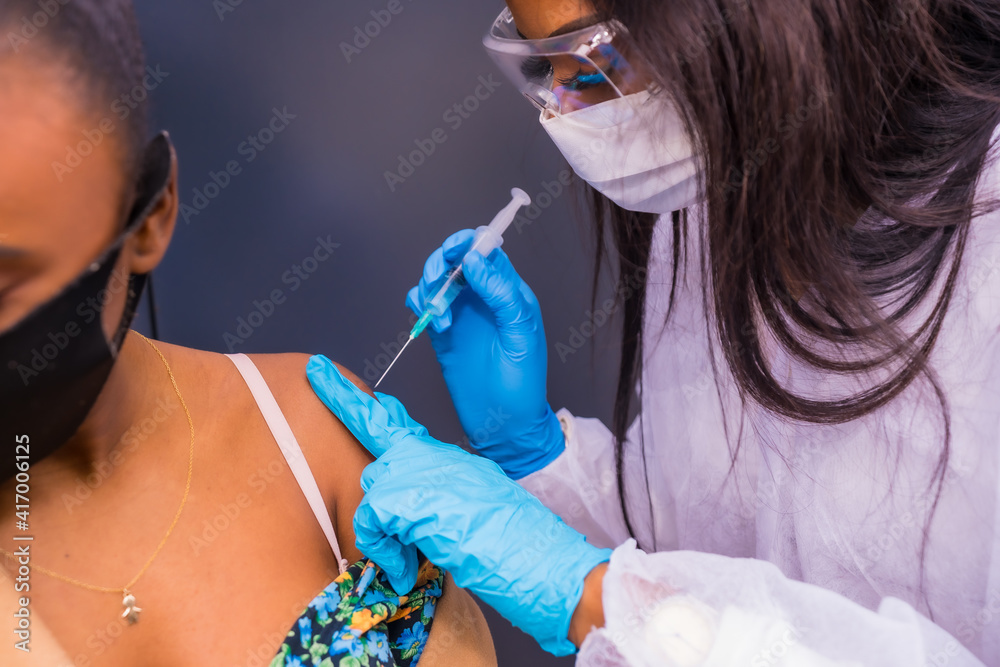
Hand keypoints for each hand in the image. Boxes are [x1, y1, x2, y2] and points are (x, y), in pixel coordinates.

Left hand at [306, 355, 611, 655]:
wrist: (542, 558)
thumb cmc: (514, 545)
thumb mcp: (470, 511)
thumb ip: (436, 500)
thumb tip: (409, 515)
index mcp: (448, 460)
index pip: (398, 422)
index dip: (359, 400)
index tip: (325, 372)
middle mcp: (434, 455)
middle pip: (377, 446)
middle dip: (347, 409)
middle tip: (315, 369)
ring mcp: (422, 470)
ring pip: (372, 484)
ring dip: (381, 528)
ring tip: (406, 557)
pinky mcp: (410, 495)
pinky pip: (370, 519)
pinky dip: (381, 550)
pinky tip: (404, 569)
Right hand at [405, 230, 563, 478]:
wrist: (505, 426)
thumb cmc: (523, 385)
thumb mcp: (521, 334)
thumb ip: (502, 294)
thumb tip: (477, 259)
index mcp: (509, 292)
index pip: (487, 250)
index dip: (469, 241)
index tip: (456, 250)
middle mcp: (484, 298)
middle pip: (455, 260)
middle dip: (441, 264)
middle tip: (439, 287)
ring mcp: (462, 314)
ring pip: (437, 280)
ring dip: (430, 288)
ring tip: (440, 317)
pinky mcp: (443, 332)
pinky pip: (424, 304)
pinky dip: (420, 305)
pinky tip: (433, 324)